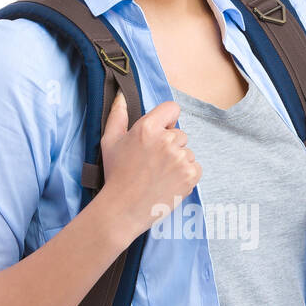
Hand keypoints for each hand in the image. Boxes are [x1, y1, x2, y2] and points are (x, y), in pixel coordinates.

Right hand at [99, 90, 201, 233]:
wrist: (123, 209)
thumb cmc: (115, 175)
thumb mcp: (110, 141)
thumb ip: (118, 115)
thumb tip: (121, 96)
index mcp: (148, 128)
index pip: (173, 109)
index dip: (168, 120)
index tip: (161, 132)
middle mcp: (167, 140)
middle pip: (180, 133)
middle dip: (170, 145)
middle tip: (153, 162)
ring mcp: (180, 158)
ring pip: (187, 152)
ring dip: (178, 161)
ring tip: (159, 175)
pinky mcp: (190, 175)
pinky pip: (196, 167)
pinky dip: (186, 174)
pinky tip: (168, 182)